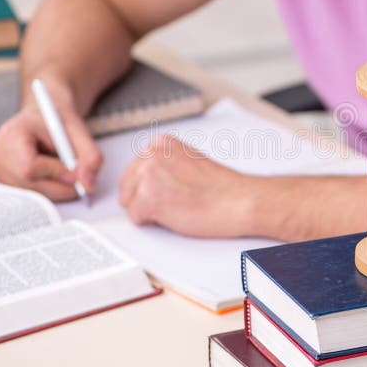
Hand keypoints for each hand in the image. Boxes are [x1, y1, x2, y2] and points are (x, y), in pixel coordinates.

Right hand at [0, 85, 102, 200]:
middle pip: (28, 183)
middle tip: (79, 184)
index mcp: (13, 132)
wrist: (45, 116)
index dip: (55, 173)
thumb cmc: (60, 121)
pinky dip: (46, 190)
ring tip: (63, 171)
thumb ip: (90, 157)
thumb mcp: (80, 133)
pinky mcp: (2, 178)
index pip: (29, 165)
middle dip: (59, 187)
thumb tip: (89, 185)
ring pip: (29, 192)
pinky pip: (27, 194)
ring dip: (54, 189)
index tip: (76, 174)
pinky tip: (52, 176)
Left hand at [119, 135, 255, 237]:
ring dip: (150, 211)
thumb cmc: (221, 188)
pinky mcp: (148, 198)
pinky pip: (135, 219)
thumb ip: (163, 165)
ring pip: (129, 203)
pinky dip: (153, 223)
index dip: (151, 187)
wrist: (239, 201)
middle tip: (176, 202)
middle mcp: (151, 154)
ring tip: (177, 206)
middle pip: (127, 187)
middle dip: (146, 199)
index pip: (134, 171)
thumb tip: (142, 180)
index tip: (172, 190)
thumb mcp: (187, 162)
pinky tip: (175, 215)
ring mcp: (148, 175)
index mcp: (160, 143)